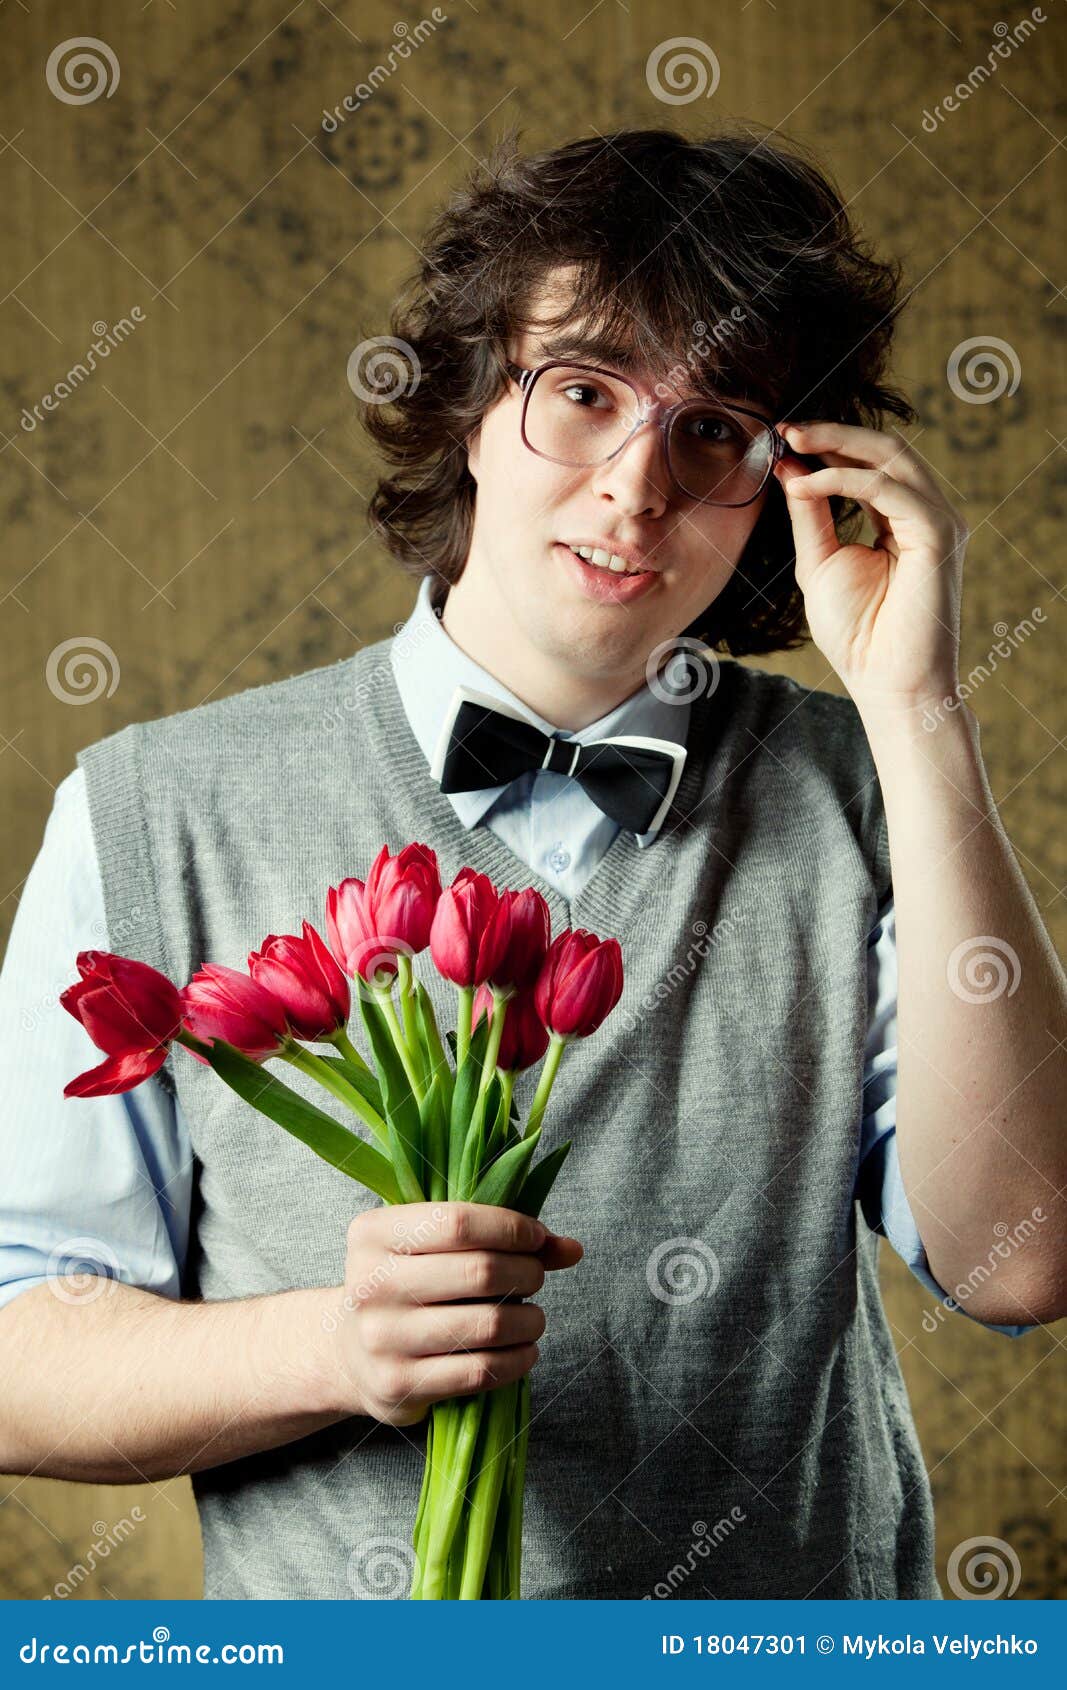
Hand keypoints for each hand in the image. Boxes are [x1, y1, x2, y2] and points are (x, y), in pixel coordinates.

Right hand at [337, 1202, 582, 1426]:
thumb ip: (498, 1237)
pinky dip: (518, 1360)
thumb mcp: (432, 1247)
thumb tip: (571, 1249)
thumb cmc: (405, 1285)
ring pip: (486, 1325)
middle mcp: (370, 1283)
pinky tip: (524, 1351)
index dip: (510, 1228)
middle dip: (527, 1272)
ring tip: (533, 1318)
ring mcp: (381, 1338)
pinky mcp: (398, 1385)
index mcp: (373, 1234)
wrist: (347, 1353)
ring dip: (530, 1320)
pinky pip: (480, 1371)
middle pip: (479, 1271)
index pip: (457, 1222)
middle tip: (535, 1278)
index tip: (536, 1238)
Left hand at [772, 422, 966, 715]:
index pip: (867, 464)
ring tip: (791, 443)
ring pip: (891, 456)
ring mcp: (937, 520)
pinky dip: (845, 480)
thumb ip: (810, 514)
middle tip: (785, 429)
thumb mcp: (818, 562)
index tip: (780, 437)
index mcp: (900, 517)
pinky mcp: (938, 533)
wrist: (886, 682)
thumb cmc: (857, 634)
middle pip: (883, 448)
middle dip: (830, 433)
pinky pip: (888, 489)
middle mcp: (924, 512)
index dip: (825, 445)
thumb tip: (790, 467)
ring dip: (836, 444)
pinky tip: (808, 483)